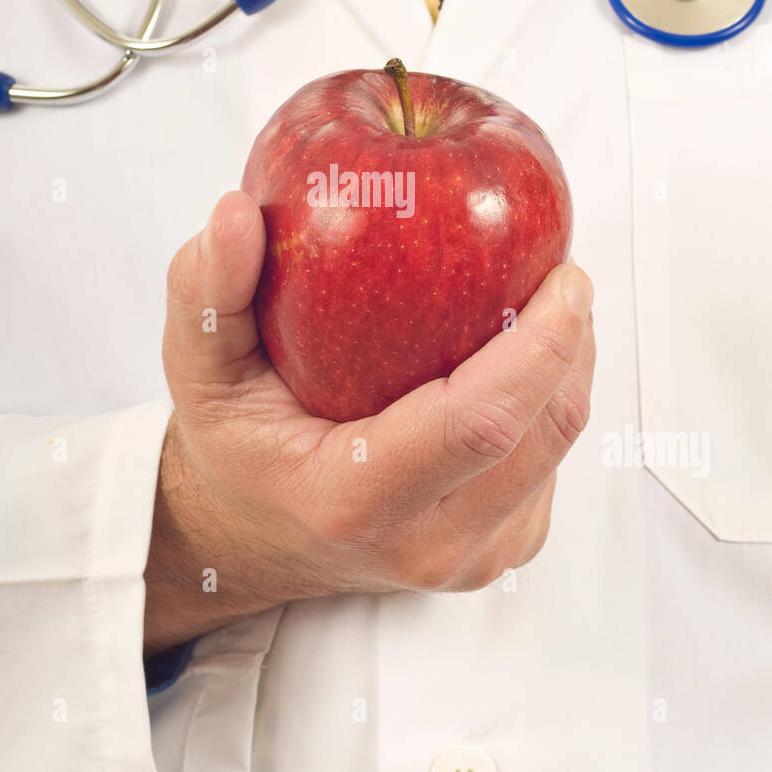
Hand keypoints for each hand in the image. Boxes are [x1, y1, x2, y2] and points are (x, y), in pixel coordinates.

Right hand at [144, 192, 594, 653]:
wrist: (256, 535)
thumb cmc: (236, 445)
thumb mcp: (199, 366)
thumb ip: (208, 288)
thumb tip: (237, 213)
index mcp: (354, 499)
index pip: (479, 423)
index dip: (540, 346)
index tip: (562, 275)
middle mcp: (426, 544)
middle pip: (542, 432)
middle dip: (571, 341)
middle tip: (558, 270)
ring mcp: (472, 559)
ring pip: (559, 447)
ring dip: (569, 366)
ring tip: (542, 301)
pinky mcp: (503, 552)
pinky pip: (551, 464)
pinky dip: (551, 398)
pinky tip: (524, 354)